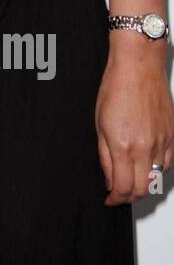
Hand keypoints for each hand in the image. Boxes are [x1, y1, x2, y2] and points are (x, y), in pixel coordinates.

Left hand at [96, 45, 173, 204]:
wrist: (139, 66)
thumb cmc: (116, 86)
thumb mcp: (99, 123)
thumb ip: (104, 155)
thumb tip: (108, 177)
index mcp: (123, 145)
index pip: (122, 187)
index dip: (115, 199)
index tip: (110, 199)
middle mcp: (145, 147)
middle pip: (142, 189)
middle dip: (129, 197)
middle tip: (119, 194)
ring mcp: (162, 142)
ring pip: (157, 179)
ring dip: (144, 185)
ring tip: (133, 181)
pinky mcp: (173, 136)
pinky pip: (169, 164)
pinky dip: (158, 171)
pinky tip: (148, 166)